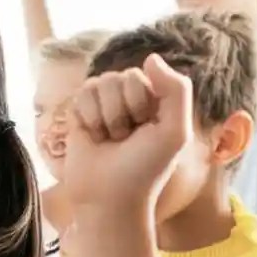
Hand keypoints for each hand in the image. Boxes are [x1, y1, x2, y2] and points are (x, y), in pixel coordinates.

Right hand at [63, 54, 193, 209]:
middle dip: (121, 111)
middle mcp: (128, 100)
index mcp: (154, 101)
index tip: (144, 131)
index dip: (140, 102)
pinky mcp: (79, 115)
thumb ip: (177, 90)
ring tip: (109, 140)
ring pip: (99, 83)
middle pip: (120, 77)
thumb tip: (150, 57)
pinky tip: (92, 137)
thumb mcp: (175, 132)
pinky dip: (87, 118)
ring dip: (104, 117)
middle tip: (124, 139)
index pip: (142, 75)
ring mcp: (103, 106)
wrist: (108, 199)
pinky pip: (81, 94)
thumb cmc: (145, 170)